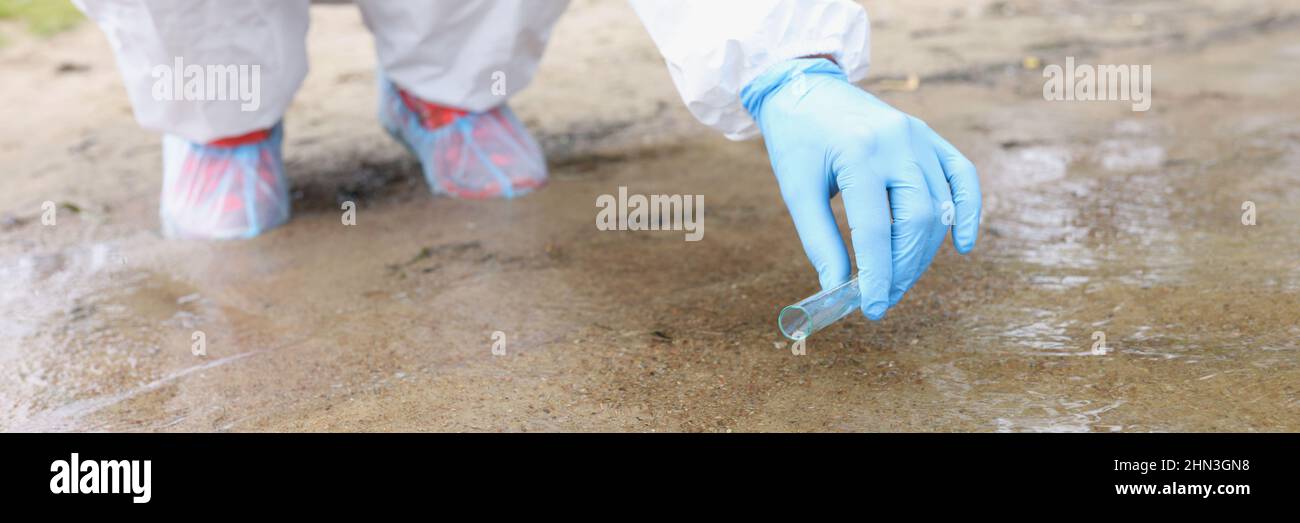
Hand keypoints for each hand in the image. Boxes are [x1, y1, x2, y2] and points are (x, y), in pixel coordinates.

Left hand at [741, 58, 980, 319]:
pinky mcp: (930, 136)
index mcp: (857, 153)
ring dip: (925, 252)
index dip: (877, 274)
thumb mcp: (797, 190)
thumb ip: (819, 240)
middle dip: (903, 268)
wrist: (806, 89)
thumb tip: (837, 288)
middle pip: (917, 220)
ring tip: (900, 281)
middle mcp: (896, 142)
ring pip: (940, 207)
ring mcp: (919, 136)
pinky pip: (962, 176)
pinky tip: (962, 246)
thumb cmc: (797, 141)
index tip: (871, 307)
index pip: (875, 229)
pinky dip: (968, 211)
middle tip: (883, 299)